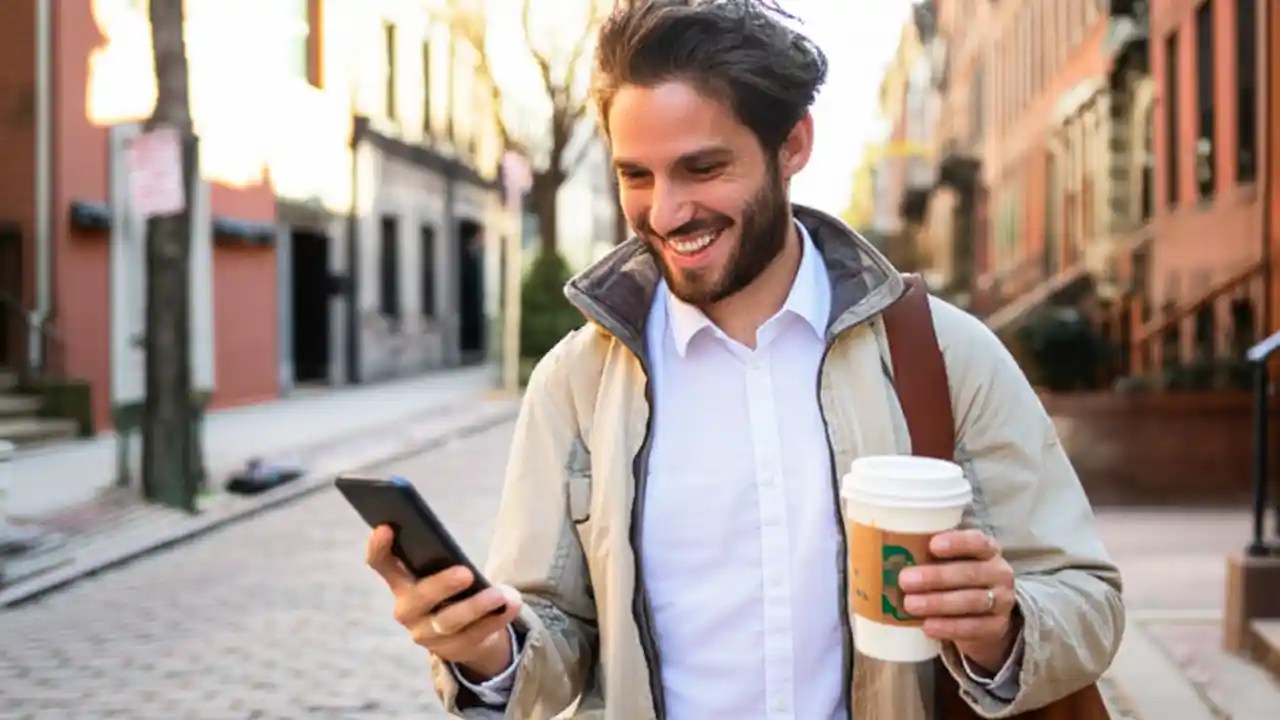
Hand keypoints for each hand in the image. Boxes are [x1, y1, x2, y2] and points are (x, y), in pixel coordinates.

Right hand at [365, 525, 522, 679]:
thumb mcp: (443, 570)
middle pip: (419, 597)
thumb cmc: (451, 588)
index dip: (379, 547)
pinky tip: (511, 605)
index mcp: (400, 581)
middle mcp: (406, 609)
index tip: (386, 527)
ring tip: (499, 595)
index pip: (380, 563)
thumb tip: (464, 562)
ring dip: (476, 606)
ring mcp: (426, 634)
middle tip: (466, 573)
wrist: (465, 631)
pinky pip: (473, 635)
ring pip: (448, 622)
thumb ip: (443, 559)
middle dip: (442, 585)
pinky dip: (495, 619)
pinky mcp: (451, 651)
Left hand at [897, 529, 1019, 672]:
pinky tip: (928, 626)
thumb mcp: (950, 562)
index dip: (957, 542)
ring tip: (910, 605)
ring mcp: (1002, 600)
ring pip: (972, 600)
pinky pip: (974, 627)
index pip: (977, 541)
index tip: (932, 545)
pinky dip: (949, 627)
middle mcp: (999, 572)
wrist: (985, 615)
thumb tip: (883, 550)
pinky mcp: (997, 626)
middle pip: (970, 573)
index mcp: (987, 549)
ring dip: (938, 603)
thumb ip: (928, 554)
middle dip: (936, 577)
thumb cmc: (957, 578)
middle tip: (905, 581)